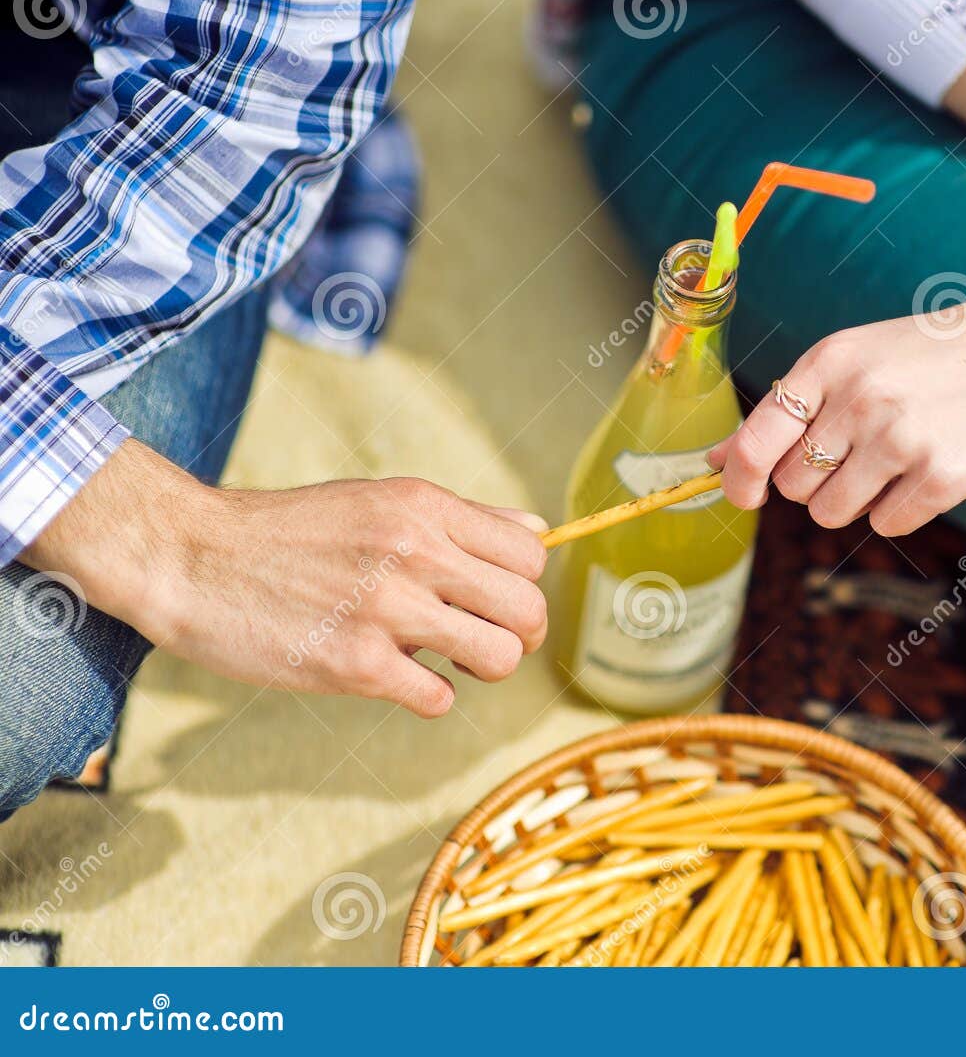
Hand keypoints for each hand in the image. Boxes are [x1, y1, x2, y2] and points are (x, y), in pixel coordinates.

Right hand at [22, 440, 547, 717]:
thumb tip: (540, 534)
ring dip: (480, 668)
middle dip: (519, 635)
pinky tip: (398, 678)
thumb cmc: (291, 533)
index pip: (532, 556)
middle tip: (481, 640)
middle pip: (529, 610)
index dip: (523, 587)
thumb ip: (463, 519)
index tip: (493, 600)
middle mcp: (415, 551)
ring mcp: (387, 609)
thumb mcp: (380, 501)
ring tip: (444, 658)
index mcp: (425, 507)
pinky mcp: (355, 664)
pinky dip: (429, 696)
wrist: (191, 557)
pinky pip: (440, 698)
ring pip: (500, 657)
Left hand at [709, 287, 965, 535]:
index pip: (756, 439)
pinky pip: (889, 524)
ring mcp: (901, 439)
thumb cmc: (948, 353)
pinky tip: (937, 468)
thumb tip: (715, 460)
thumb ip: (795, 406)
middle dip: (819, 481)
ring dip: (859, 499)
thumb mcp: (864, 357)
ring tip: (901, 459)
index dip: (738, 479)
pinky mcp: (944, 477)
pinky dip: (906, 508)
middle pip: (794, 485)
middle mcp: (860, 398)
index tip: (744, 495)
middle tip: (865, 452)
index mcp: (832, 360)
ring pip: (834, 512)